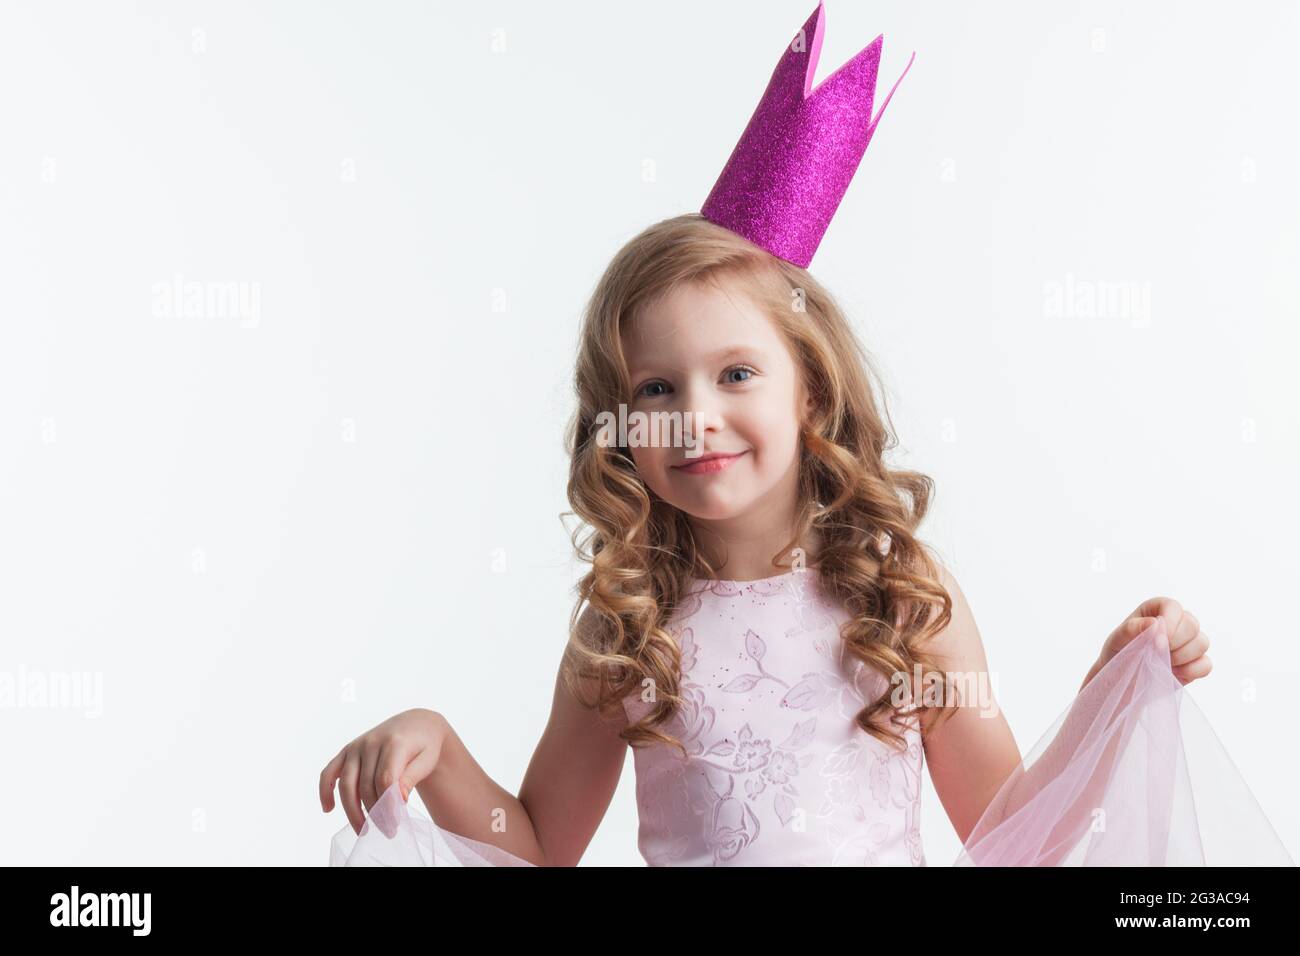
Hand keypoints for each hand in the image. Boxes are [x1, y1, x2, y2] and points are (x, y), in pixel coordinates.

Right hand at [319, 708, 446, 834]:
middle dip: (375, 813)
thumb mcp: (427, 760)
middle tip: (387, 832)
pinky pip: (329, 772)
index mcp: (394, 742)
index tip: (395, 825)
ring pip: (347, 784)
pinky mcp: (347, 750)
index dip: (388, 805)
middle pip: (366, 785)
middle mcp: (371, 742)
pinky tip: (328, 809)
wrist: (415, 724)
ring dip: (353, 811)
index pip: (386, 779)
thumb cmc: (424, 746)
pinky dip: (325, 790)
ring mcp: (356, 746)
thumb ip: (411, 778)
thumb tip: (398, 800)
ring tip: (364, 830)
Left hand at [1083, 596, 1212, 690]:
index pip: (1173, 607)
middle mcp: (1176, 622)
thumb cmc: (1117, 654)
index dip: (1170, 623)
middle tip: (1156, 653)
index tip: (1158, 642)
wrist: (1121, 680)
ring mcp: (1188, 643)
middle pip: (1192, 624)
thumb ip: (1132, 628)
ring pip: (1202, 642)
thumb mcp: (1117, 640)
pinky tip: (1172, 673)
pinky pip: (1205, 664)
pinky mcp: (1195, 663)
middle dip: (1175, 642)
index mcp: (1156, 610)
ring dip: (1181, 657)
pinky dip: (1190, 671)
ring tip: (1161, 663)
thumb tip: (1156, 623)